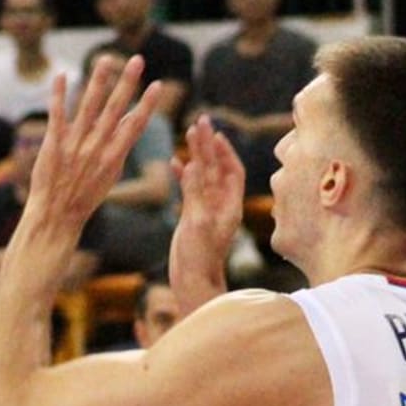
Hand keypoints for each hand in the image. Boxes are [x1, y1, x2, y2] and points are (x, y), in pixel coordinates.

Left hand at [15, 54, 159, 245]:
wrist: (57, 215)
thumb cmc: (85, 195)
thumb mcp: (110, 173)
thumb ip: (120, 145)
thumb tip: (132, 120)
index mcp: (114, 156)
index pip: (135, 124)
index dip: (147, 104)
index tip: (158, 84)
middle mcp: (97, 147)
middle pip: (115, 109)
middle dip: (128, 83)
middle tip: (137, 60)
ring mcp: (75, 144)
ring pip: (89, 106)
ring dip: (98, 81)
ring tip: (105, 59)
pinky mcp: (54, 144)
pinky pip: (57, 114)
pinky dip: (59, 94)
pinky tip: (62, 75)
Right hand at [170, 114, 245, 292]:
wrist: (192, 283)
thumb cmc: (199, 258)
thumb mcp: (197, 222)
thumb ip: (195, 192)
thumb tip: (194, 162)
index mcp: (229, 206)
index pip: (231, 170)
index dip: (224, 150)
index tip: (214, 132)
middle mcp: (221, 206)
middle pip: (216, 168)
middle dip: (209, 145)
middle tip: (200, 122)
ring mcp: (207, 211)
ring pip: (203, 176)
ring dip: (196, 156)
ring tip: (188, 134)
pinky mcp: (193, 217)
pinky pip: (190, 190)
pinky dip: (184, 175)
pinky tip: (175, 163)